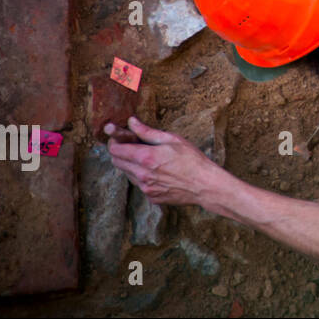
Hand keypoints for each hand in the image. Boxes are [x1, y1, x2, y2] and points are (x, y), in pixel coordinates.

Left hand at [106, 116, 227, 206]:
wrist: (204, 185)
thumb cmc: (192, 159)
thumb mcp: (172, 139)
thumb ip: (148, 132)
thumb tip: (131, 122)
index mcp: (146, 157)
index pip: (115, 150)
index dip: (114, 142)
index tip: (119, 138)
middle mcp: (142, 175)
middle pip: (116, 162)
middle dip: (120, 152)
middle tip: (132, 146)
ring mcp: (145, 188)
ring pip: (127, 173)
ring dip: (131, 165)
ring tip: (149, 160)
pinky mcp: (151, 196)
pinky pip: (139, 184)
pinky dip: (143, 177)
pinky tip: (158, 172)